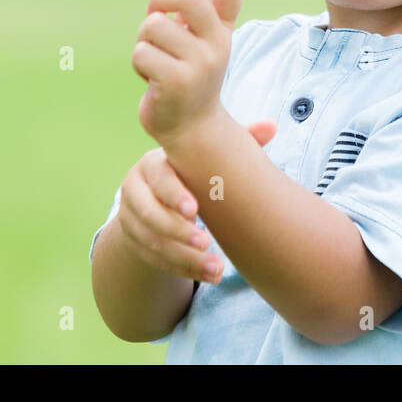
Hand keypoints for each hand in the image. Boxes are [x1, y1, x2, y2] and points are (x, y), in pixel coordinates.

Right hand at [116, 119, 276, 284]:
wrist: (153, 196)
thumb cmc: (188, 171)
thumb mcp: (204, 156)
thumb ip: (237, 140)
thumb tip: (272, 125)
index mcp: (152, 164)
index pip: (159, 178)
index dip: (174, 194)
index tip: (196, 210)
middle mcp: (134, 189)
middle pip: (149, 213)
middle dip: (178, 231)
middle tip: (207, 243)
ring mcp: (129, 217)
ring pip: (153, 242)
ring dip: (185, 259)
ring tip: (217, 269)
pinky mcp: (133, 241)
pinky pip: (154, 260)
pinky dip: (182, 270)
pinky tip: (210, 276)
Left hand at [131, 0, 244, 145]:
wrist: (191, 129)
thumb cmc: (186, 77)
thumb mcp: (192, 40)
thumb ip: (186, 7)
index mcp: (224, 31)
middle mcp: (218, 45)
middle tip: (155, 16)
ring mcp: (199, 65)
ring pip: (154, 25)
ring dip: (143, 39)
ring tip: (153, 59)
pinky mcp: (176, 82)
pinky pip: (142, 53)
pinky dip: (139, 63)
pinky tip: (150, 78)